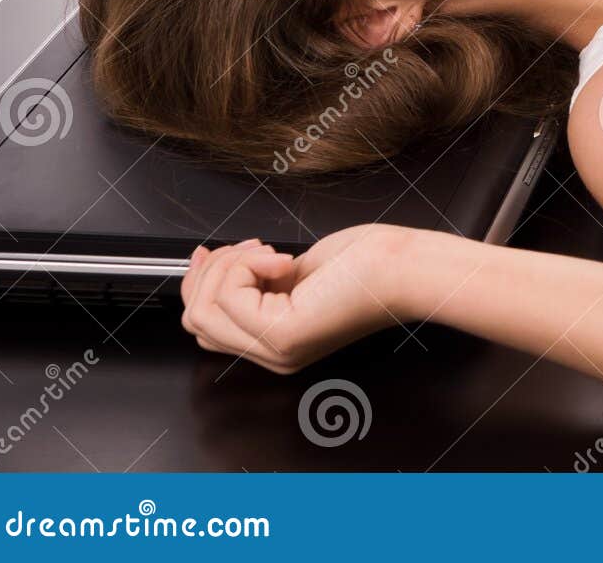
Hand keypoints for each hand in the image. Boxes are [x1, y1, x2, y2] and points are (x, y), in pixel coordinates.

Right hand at [179, 223, 414, 374]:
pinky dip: (246, 265)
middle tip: (253, 249)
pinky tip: (284, 261)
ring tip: (270, 253)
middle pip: (196, 320)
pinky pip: (229, 297)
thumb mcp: (296, 272)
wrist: (406, 268)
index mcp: (275, 341)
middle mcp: (273, 354)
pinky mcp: (282, 334)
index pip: (205, 326)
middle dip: (211, 272)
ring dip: (228, 266)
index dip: (199, 284)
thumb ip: (255, 280)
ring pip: (203, 310)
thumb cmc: (369, 265)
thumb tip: (214, 265)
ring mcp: (275, 349)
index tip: (210, 251)